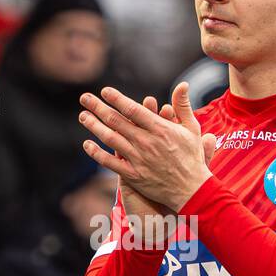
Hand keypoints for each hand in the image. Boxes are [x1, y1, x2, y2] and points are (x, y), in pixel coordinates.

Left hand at [79, 82, 212, 211]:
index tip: (105, 91)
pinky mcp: (133, 175)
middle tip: (85, 98)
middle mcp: (147, 142)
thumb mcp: (192, 129)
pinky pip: (110, 162)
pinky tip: (87, 144)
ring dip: (94, 126)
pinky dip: (97, 153)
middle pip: (116, 121)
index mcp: (160, 129)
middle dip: (98, 107)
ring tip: (83, 116)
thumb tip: (183, 84)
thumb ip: (183, 106)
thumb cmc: (192, 158)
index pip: (133, 110)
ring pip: (110, 139)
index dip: (117, 99)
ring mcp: (139, 159)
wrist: (192, 190)